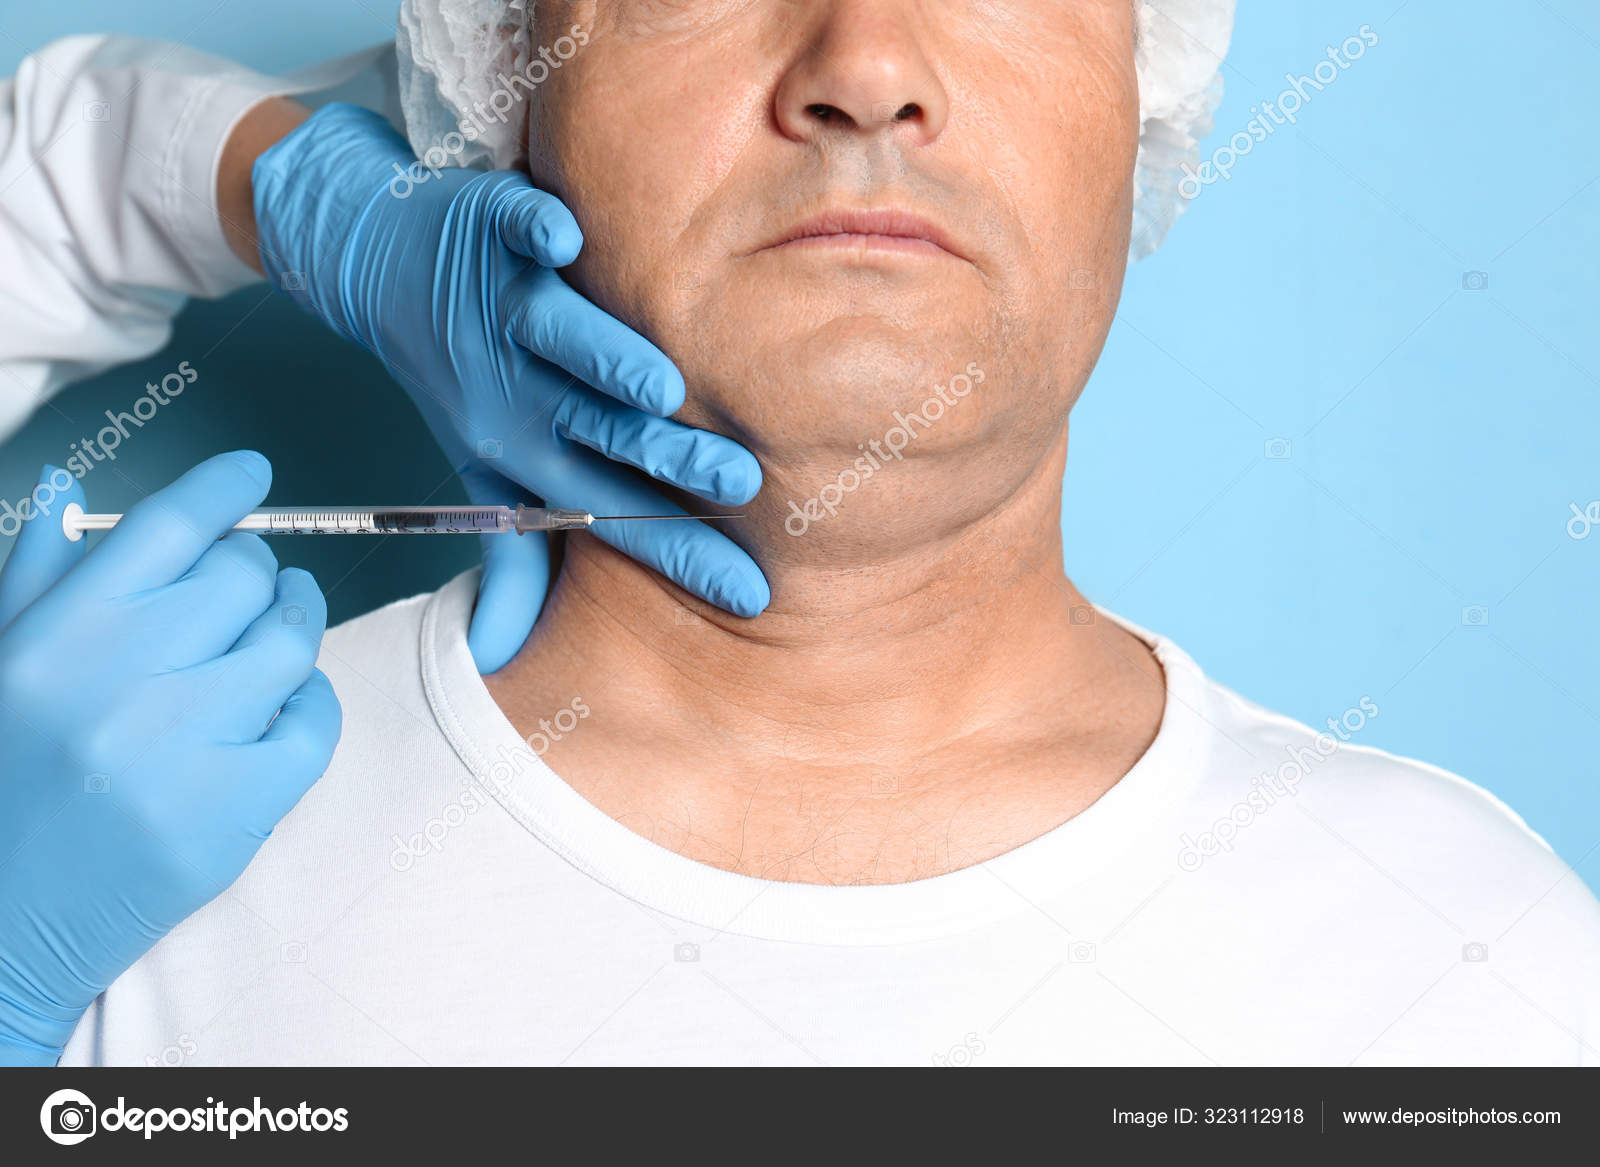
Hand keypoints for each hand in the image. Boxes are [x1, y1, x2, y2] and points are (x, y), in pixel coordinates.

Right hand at [0, 454, 341, 1064]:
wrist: (0, 925)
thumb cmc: (2, 781)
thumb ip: (37, 574)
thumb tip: (68, 487)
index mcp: (58, 636)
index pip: (165, 525)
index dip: (222, 488)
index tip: (250, 473)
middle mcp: (120, 682)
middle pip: (241, 576)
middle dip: (254, 569)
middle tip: (250, 582)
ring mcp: (181, 751)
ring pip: (288, 643)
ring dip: (293, 625)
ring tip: (277, 628)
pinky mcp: (231, 814)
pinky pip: (314, 724)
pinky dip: (311, 704)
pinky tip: (282, 706)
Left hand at [251, 103, 767, 670]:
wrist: (374, 271)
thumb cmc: (460, 378)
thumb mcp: (489, 469)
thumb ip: (516, 555)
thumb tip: (504, 659)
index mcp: (526, 449)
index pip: (610, 513)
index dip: (678, 555)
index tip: (751, 592)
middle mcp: (519, 388)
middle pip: (600, 431)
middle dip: (667, 460)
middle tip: (738, 484)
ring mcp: (506, 310)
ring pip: (560, 343)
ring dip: (603, 364)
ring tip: (659, 387)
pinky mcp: (493, 234)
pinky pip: (517, 233)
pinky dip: (535, 232)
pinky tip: (562, 237)